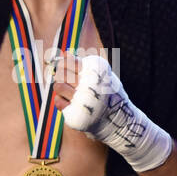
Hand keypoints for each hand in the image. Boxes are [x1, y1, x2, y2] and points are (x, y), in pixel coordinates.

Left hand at [51, 50, 171, 172]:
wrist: (118, 121)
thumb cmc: (107, 94)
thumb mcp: (101, 76)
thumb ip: (83, 65)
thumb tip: (64, 54)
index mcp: (97, 73)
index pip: (71, 62)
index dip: (64, 62)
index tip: (64, 64)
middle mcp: (89, 86)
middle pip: (62, 73)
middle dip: (61, 74)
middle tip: (66, 78)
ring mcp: (82, 101)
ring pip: (58, 86)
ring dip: (61, 87)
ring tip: (69, 91)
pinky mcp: (75, 114)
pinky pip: (58, 101)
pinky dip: (61, 100)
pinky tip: (69, 101)